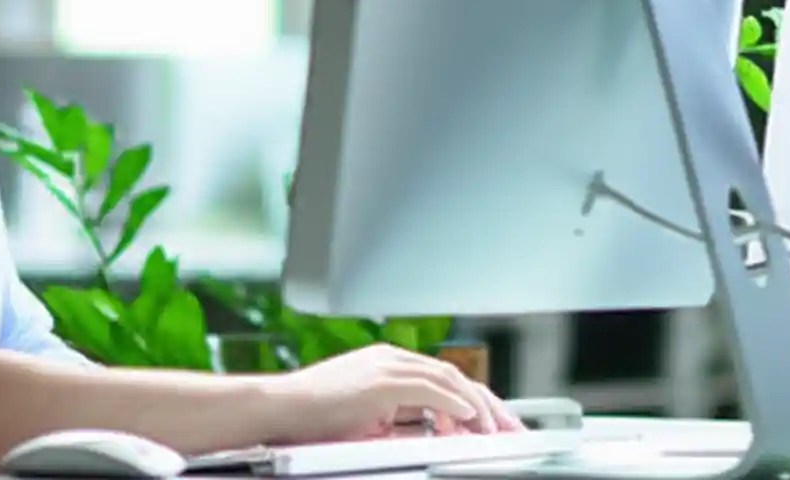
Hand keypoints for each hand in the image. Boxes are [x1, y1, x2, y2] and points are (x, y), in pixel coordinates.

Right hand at [260, 343, 523, 445]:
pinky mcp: (380, 380)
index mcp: (386, 364)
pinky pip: (429, 388)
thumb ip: (397, 417)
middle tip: (511, 427)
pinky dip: (454, 403)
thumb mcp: (364, 417)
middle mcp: (389, 359)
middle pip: (452, 375)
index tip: (494, 423)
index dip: (473, 400)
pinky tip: (470, 419)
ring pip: (446, 378)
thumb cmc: (311, 416)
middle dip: (487, 403)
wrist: (278, 408)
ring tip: (494, 429)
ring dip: (476, 406)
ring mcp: (384, 366)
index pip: (442, 378)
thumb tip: (434, 430)